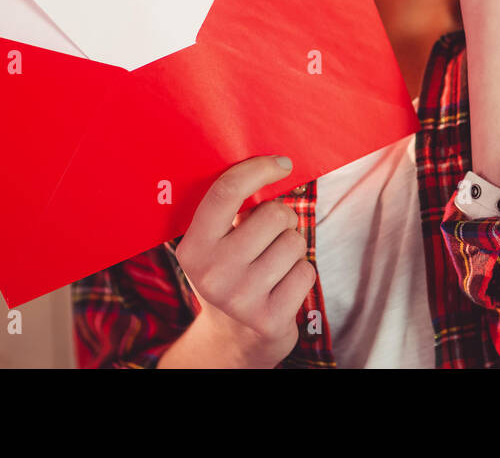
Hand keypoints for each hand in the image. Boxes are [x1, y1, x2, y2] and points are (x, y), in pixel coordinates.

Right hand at [173, 156, 314, 367]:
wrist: (233, 338)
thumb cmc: (231, 271)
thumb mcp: (215, 243)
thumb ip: (231, 207)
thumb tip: (273, 161)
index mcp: (193, 247)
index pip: (226, 192)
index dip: (259, 169)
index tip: (282, 163)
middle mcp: (212, 273)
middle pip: (274, 215)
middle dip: (283, 219)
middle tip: (271, 236)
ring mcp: (240, 299)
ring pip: (295, 243)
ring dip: (292, 248)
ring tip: (274, 265)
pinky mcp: (269, 319)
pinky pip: (306, 271)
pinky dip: (301, 274)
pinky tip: (282, 287)